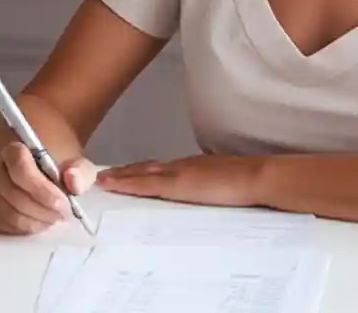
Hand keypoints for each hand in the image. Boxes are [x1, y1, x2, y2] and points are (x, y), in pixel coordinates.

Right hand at [0, 141, 98, 234]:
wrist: (41, 167)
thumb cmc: (58, 166)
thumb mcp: (77, 164)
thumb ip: (81, 171)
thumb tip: (72, 180)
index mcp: (14, 150)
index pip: (19, 168)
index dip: (41, 189)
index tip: (63, 202)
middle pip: (14, 195)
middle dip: (42, 210)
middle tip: (63, 214)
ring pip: (8, 213)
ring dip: (35, 221)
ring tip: (53, 218)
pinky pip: (2, 226)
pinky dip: (23, 229)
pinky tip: (39, 223)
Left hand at [97, 155, 263, 207]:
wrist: (255, 176)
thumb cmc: (247, 182)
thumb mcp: (224, 181)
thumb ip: (212, 184)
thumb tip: (208, 191)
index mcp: (193, 166)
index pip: (161, 167)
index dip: (142, 169)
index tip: (126, 171)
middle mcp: (181, 165)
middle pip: (146, 167)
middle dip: (125, 171)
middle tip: (104, 174)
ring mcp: (177, 173)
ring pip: (140, 173)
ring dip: (120, 175)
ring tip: (102, 179)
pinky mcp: (176, 184)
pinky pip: (144, 184)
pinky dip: (125, 183)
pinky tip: (111, 185)